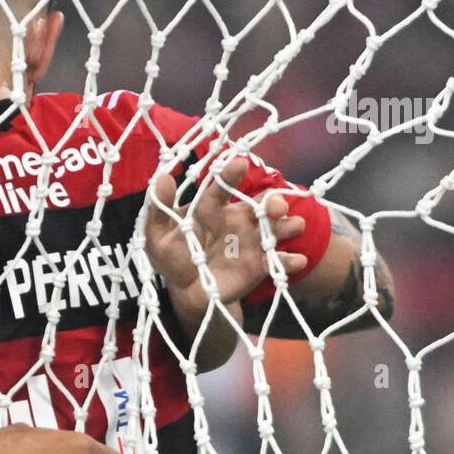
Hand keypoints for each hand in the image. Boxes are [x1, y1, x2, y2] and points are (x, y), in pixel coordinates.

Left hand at [145, 155, 307, 312]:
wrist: (186, 290)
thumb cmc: (172, 255)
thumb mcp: (158, 234)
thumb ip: (160, 207)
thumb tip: (161, 178)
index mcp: (212, 208)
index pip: (223, 188)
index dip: (230, 175)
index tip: (240, 162)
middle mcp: (237, 220)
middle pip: (259, 206)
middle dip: (271, 202)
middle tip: (277, 205)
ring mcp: (250, 242)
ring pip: (275, 229)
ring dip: (287, 225)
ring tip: (294, 225)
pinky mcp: (258, 265)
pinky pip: (276, 262)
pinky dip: (289, 261)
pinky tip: (296, 260)